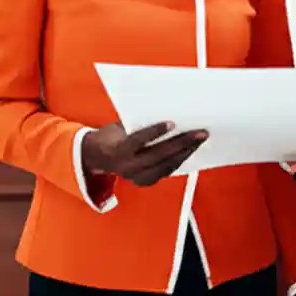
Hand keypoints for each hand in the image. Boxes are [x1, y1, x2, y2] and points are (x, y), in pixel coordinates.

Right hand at [82, 122, 206, 186]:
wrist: (95, 157)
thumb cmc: (110, 136)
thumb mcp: (119, 127)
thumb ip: (138, 124)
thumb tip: (164, 113)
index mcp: (118, 149)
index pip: (138, 141)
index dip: (155, 132)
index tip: (171, 122)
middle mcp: (127, 166)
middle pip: (158, 155)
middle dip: (182, 143)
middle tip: (200, 133)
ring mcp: (136, 177)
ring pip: (166, 166)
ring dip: (185, 152)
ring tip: (199, 140)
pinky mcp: (144, 182)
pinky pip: (165, 171)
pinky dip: (179, 160)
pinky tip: (190, 150)